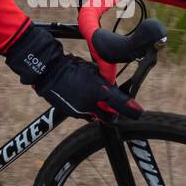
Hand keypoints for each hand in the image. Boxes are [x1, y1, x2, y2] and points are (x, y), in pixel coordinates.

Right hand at [4, 24, 142, 122]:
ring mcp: (81, 111)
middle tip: (117, 105)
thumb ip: (105, 80)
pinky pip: (86, 115)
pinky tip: (83, 97)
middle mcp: (91, 104)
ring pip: (98, 116)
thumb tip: (114, 87)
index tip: (138, 112)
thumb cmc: (71, 67)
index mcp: (98, 91)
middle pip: (111, 118)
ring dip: (101, 109)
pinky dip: (89, 109)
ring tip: (96, 96)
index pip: (121, 105)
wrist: (47, 73)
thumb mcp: (92, 70)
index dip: (131, 109)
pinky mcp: (73, 113)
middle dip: (115, 113)